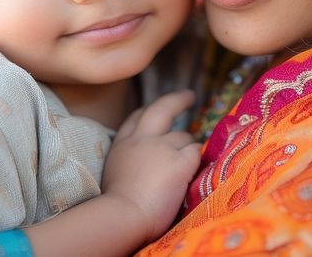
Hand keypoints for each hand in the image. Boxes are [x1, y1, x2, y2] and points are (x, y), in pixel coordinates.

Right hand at [101, 90, 201, 241]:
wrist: (123, 216)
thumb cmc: (117, 206)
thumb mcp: (115, 173)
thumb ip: (130, 161)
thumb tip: (145, 162)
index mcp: (123, 144)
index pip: (136, 118)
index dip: (148, 111)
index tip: (155, 109)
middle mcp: (142, 139)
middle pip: (162, 108)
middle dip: (177, 100)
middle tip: (189, 95)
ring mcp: (162, 147)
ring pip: (185, 137)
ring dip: (188, 149)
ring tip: (185, 170)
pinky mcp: (180, 161)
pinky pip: (195, 154)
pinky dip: (196, 162)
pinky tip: (192, 174)